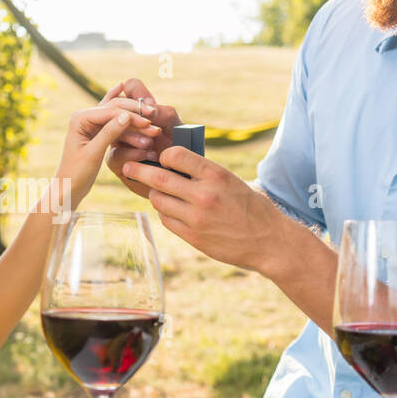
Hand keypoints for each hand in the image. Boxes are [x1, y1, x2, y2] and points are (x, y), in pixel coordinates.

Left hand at [54, 101, 159, 212]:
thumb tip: (127, 116)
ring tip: (155, 133)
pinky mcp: (98, 131)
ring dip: (137, 125)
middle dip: (137, 116)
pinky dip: (130, 123)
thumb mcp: (93, 153)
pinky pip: (117, 123)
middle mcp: (85, 116)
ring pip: (119, 117)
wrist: (69, 188)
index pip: (111, 111)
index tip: (149, 124)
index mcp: (80, 118)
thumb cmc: (76, 174)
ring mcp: (92, 123)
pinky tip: (136, 104)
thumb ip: (109, 133)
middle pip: (116, 108)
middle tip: (155, 124)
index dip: (132, 116)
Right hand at [101, 79, 184, 199]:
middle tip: (155, 129)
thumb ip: (164, 113)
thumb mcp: (176, 127)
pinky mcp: (116, 161)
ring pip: (113, 130)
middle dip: (135, 117)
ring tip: (152, 144)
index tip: (151, 108)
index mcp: (140, 108)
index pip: (130, 86)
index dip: (137, 93)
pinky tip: (150, 157)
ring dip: (134, 136)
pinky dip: (134, 154)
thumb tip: (147, 108)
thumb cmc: (180, 148)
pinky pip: (115, 154)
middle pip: (116, 107)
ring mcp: (117, 140)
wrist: (180, 177)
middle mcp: (125, 121)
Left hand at [120, 145, 283, 271]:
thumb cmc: (251, 207)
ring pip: (158, 200)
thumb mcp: (231, 181)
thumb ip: (203, 173)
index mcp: (215, 175)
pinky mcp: (193, 236)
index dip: (163, 155)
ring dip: (154, 194)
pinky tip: (171, 210)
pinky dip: (164, 212)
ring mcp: (196, 218)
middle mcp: (204, 195)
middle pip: (158, 178)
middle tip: (127, 166)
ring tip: (159, 191)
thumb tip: (173, 163)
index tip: (161, 157)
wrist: (269, 242)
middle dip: (138, 170)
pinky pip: (166, 220)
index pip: (175, 155)